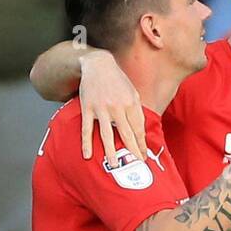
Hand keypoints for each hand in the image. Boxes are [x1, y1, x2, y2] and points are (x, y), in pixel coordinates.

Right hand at [79, 48, 147, 166]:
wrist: (98, 64)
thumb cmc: (117, 80)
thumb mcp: (132, 92)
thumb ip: (137, 111)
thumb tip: (141, 132)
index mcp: (130, 102)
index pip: (138, 128)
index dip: (141, 143)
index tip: (143, 155)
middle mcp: (117, 106)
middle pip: (126, 133)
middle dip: (132, 150)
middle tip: (136, 165)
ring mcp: (101, 108)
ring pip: (107, 134)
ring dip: (111, 151)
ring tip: (114, 165)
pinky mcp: (88, 108)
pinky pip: (87, 128)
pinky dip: (86, 142)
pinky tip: (87, 155)